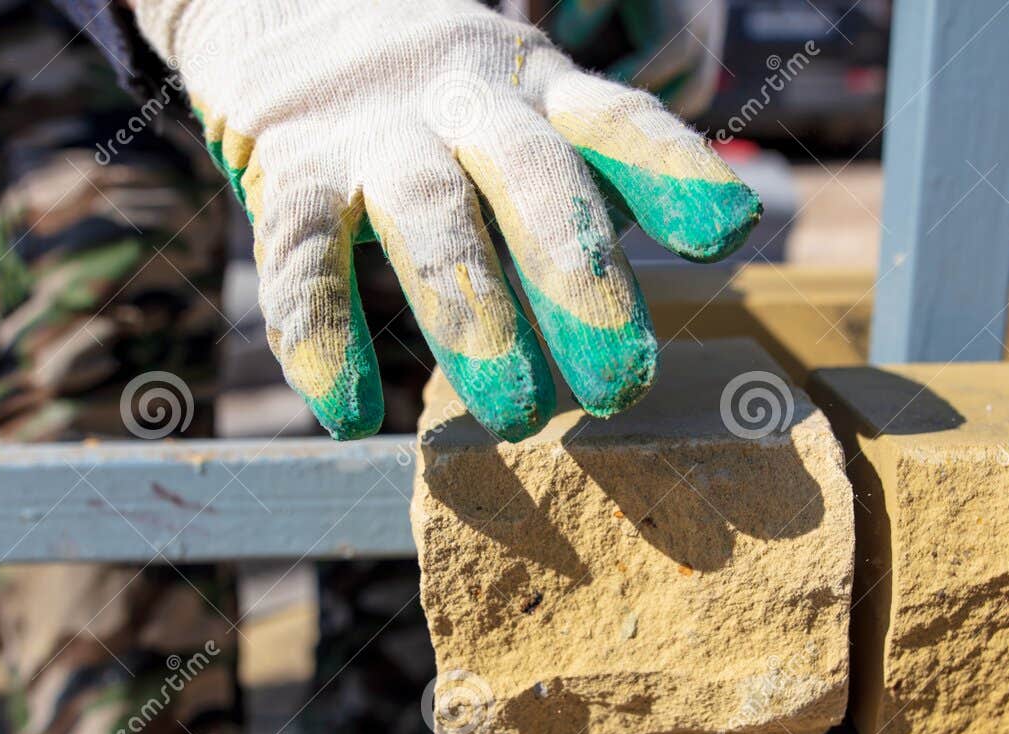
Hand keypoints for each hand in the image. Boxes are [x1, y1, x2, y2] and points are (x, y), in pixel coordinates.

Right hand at [132, 0, 760, 440]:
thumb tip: (640, 307)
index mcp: (534, 86)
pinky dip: (322, 336)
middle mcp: (463, 99)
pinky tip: (350, 415)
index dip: (669, 171)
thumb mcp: (512, 112)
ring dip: (476, 320)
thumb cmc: (430, 99)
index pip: (613, 121)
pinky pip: (302, 253)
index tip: (729, 228)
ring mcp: (374, 131)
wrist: (278, 3)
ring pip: (430, 218)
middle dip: (581, 280)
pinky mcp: (287, 166)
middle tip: (624, 384)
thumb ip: (572, 187)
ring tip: (520, 418)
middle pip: (533, 179)